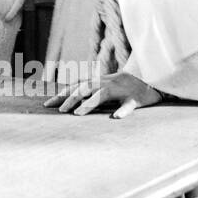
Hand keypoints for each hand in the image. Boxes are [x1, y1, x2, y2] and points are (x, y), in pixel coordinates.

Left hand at [43, 71, 162, 118]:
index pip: (75, 88)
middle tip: (60, 111)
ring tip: (78, 113)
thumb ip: (89, 94)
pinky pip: (128, 105)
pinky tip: (115, 118)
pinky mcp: (135, 99)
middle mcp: (106, 84)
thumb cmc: (122, 88)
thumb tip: (69, 103)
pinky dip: (122, 111)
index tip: (46, 105)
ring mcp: (121, 90)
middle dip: (71, 98)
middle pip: (85, 89)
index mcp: (98, 83)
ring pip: (103, 95)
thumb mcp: (103, 88)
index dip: (61, 95)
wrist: (150, 80)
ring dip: (89, 103)